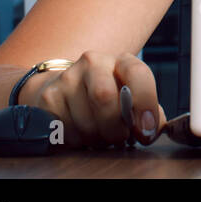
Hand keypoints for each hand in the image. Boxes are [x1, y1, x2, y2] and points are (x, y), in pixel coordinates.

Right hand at [23, 51, 163, 149]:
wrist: (67, 87)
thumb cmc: (109, 93)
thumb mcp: (131, 95)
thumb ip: (147, 110)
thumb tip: (151, 130)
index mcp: (121, 60)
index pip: (137, 74)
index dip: (145, 103)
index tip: (146, 129)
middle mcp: (93, 63)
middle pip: (105, 97)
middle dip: (116, 128)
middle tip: (119, 138)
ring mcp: (68, 78)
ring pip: (85, 121)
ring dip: (98, 139)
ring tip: (101, 136)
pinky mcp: (49, 98)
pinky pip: (67, 131)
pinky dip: (79, 141)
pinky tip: (83, 134)